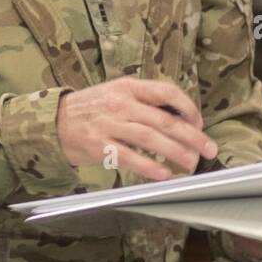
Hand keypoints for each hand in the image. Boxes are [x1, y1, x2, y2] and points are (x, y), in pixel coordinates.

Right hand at [56, 77, 216, 180]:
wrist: (52, 121)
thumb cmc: (92, 109)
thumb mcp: (117, 93)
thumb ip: (144, 103)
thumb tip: (180, 120)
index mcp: (129, 87)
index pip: (167, 92)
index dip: (188, 108)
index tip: (200, 124)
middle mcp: (121, 103)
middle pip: (165, 119)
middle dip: (192, 136)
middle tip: (208, 149)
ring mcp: (109, 124)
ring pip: (151, 137)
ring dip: (175, 152)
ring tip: (191, 163)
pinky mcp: (99, 145)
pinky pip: (129, 157)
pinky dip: (148, 166)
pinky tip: (163, 174)